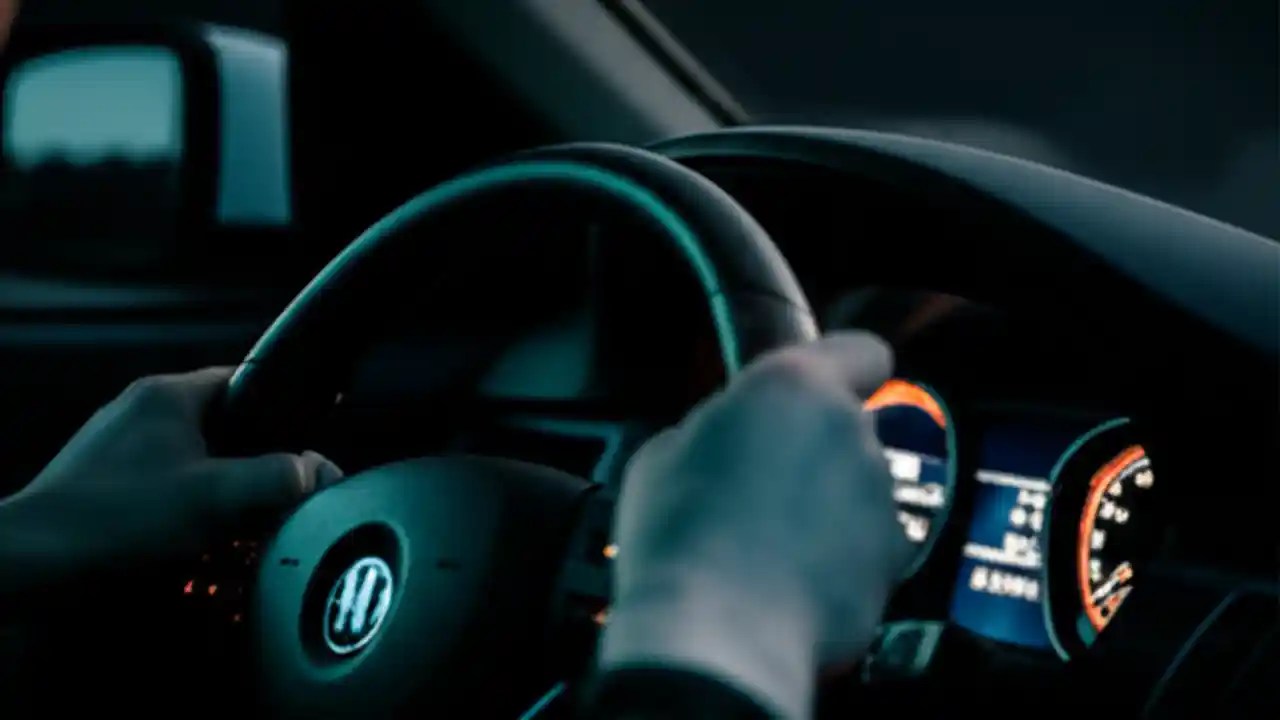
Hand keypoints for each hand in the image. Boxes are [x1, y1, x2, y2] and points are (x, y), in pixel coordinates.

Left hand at [0, 367, 340, 596]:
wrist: (31, 564)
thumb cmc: (116, 519)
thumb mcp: (216, 497)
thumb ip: (278, 479)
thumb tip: (320, 471)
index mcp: (168, 395)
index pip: (246, 381)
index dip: (284, 412)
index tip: (306, 446)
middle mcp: (140, 412)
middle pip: (225, 428)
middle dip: (253, 463)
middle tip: (275, 496)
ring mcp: (118, 449)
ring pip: (196, 461)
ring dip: (220, 492)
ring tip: (236, 525)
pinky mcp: (104, 485)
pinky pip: (166, 488)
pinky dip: (188, 511)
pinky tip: (195, 542)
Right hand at [600, 332, 908, 718]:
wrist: (719, 632)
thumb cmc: (678, 534)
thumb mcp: (664, 454)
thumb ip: (718, 428)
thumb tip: (732, 441)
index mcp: (793, 387)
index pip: (860, 351)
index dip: (844, 370)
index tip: (819, 394)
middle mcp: (850, 431)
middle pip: (847, 427)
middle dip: (814, 451)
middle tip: (757, 486)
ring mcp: (879, 498)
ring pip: (858, 489)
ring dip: (827, 507)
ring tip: (768, 547)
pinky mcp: (892, 560)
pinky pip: (866, 546)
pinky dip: (840, 561)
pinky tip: (792, 585)